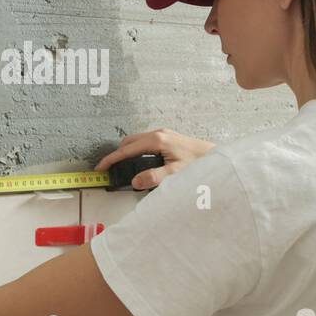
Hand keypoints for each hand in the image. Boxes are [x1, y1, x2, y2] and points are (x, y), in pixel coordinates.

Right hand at [93, 128, 215, 189]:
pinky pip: (144, 143)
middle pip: (129, 142)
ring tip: (121, 167)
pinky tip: (138, 162)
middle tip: (109, 169)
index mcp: (157, 140)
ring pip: (136, 141)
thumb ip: (154, 178)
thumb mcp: (175, 174)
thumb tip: (135, 181)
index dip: (112, 159)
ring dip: (126, 152)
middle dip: (117, 155)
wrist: (215, 156)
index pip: (127, 149)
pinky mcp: (167, 138)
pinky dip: (135, 151)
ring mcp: (163, 134)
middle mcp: (158, 134)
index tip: (100, 167)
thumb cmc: (198, 164)